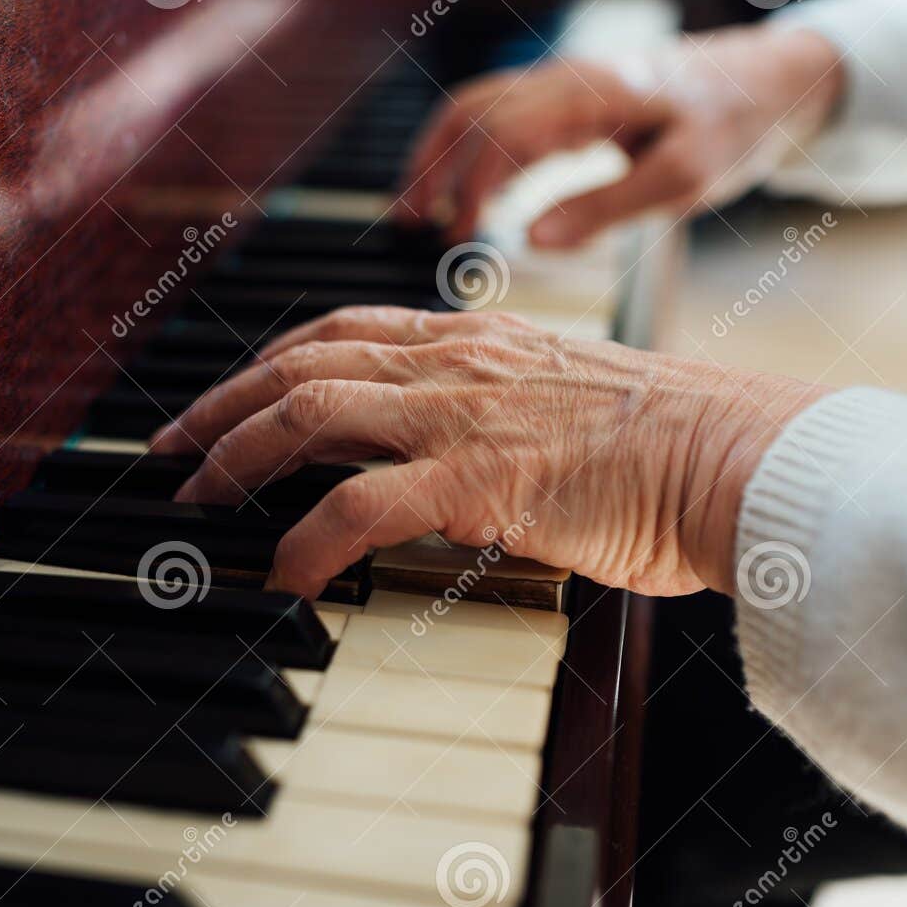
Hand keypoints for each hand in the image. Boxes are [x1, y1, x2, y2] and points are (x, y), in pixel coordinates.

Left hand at [149, 307, 828, 598]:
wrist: (736, 455)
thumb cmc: (669, 440)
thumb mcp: (564, 396)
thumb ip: (498, 404)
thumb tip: (455, 447)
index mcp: (474, 336)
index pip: (339, 330)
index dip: (266, 363)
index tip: (224, 398)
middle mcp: (454, 362)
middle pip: (298, 364)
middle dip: (218, 406)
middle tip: (170, 451)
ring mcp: (461, 415)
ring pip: (306, 414)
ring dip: (234, 458)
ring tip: (198, 503)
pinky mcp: (477, 478)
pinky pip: (356, 506)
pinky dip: (303, 542)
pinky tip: (282, 575)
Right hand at [400, 25, 843, 248]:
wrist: (767, 82)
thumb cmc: (732, 127)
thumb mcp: (684, 181)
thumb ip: (605, 210)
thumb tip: (531, 241)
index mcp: (592, 94)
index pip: (504, 132)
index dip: (469, 185)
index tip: (454, 237)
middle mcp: (566, 80)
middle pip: (471, 111)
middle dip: (431, 166)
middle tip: (407, 223)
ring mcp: (564, 84)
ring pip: (476, 108)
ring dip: (438, 155)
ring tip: (415, 208)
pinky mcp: (568, 99)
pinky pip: (499, 115)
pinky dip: (467, 150)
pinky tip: (460, 188)